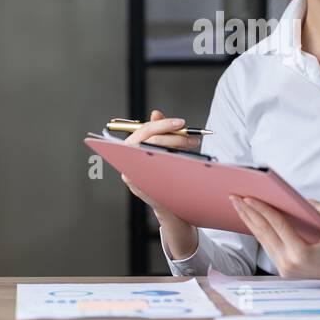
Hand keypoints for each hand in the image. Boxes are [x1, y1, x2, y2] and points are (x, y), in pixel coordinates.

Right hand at [119, 109, 200, 257]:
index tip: (182, 123)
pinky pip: (159, 172)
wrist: (169, 206)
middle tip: (192, 139)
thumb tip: (156, 113)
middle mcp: (126, 162)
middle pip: (151, 142)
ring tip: (193, 148)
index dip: (164, 124)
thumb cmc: (163, 173)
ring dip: (178, 149)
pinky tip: (188, 163)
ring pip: (157, 155)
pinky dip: (175, 165)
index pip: (144, 131)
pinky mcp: (142, 190)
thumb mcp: (160, 149)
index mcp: (128, 149)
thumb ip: (158, 131)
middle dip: (176, 138)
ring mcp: (132, 178)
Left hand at [229, 195, 319, 284]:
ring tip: (237, 206)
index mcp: (302, 254)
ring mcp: (284, 269)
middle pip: (263, 233)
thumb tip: (304, 202)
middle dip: (247, 213)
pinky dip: (258, 231)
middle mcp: (289, 264)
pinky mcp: (283, 270)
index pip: (277, 226)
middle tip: (233, 197)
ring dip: (249, 222)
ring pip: (262, 240)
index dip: (262, 210)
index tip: (248, 197)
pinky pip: (267, 246)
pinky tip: (250, 219)